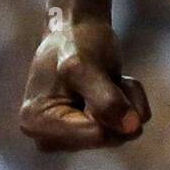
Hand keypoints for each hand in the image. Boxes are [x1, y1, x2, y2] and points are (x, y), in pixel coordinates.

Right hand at [20, 17, 150, 150]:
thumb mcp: (85, 67)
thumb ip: (106, 100)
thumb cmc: (75, 44)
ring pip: (123, 132)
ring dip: (127, 99)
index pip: (96, 135)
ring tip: (108, 77)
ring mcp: (72, 139)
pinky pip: (129, 127)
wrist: (78, 30)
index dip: (110, 108)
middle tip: (106, 75)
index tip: (98, 79)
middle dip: (120, 103)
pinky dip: (130, 102)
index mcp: (37, 124)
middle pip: (110, 138)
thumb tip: (132, 128)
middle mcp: (50, 139)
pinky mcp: (90, 133)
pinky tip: (113, 84)